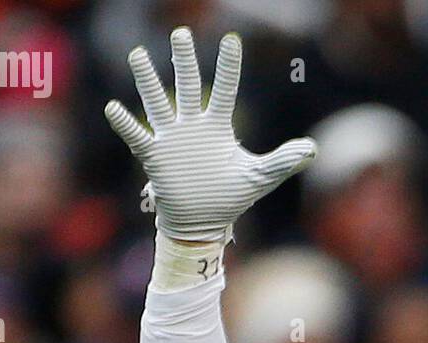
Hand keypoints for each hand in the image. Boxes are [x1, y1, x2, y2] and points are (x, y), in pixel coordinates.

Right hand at [105, 27, 315, 241]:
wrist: (202, 223)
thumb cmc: (230, 197)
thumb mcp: (259, 178)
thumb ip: (283, 161)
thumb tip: (312, 149)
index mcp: (217, 127)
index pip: (225, 90)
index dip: (229, 66)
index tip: (232, 40)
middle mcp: (192, 126)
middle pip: (187, 86)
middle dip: (184, 61)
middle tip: (180, 34)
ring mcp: (171, 139)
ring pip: (158, 103)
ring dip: (148, 81)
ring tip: (138, 56)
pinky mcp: (155, 157)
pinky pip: (138, 136)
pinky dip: (127, 124)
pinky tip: (114, 108)